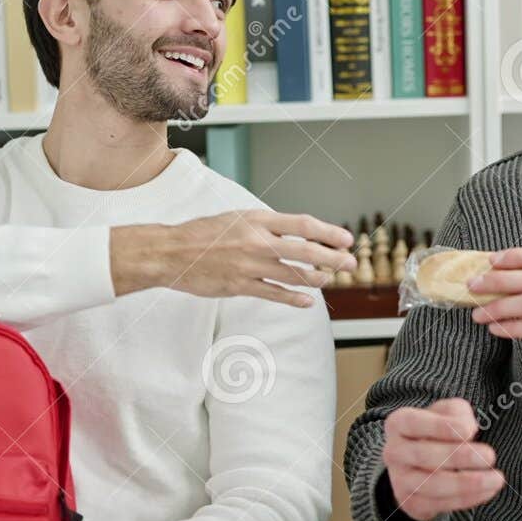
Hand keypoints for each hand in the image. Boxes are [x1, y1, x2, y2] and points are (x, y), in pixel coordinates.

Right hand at [112, 210, 355, 307]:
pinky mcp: (239, 286)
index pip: (302, 224)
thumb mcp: (237, 219)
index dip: (328, 232)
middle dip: (333, 258)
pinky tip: (307, 301)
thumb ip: (265, 226)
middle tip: (350, 263)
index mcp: (256, 220)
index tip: (346, 238)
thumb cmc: (203, 234)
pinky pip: (274, 294)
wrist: (170, 252)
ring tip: (330, 280)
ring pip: (293, 274)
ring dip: (317, 278)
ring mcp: (248, 265)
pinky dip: (293, 298)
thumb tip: (295, 232)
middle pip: (305, 250)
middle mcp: (256, 241)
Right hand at [382, 398, 504, 520]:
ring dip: (467, 483)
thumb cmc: (438, 431)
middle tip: (490, 455)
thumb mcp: (447, 413)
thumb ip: (457, 414)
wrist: (420, 464)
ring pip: (432, 484)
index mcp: (398, 424)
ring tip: (496, 478)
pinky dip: (468, 498)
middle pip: (424, 455)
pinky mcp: (412, 503)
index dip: (440, 427)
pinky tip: (488, 490)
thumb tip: (468, 430)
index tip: (469, 431)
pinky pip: (441, 504)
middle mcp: (393, 452)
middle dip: (459, 457)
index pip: (413, 423)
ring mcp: (400, 480)